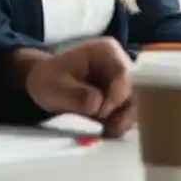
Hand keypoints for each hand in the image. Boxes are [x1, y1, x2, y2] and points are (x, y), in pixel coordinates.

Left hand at [18, 39, 134, 137]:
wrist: (45, 83)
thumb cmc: (49, 79)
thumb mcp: (55, 86)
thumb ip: (75, 95)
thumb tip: (97, 105)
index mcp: (107, 51)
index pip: (123, 74)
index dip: (117, 96)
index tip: (100, 113)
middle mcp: (121, 63)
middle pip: (134, 90)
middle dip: (121, 112)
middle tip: (104, 127)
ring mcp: (122, 81)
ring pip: (134, 104)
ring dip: (119, 120)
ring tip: (100, 129)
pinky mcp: (121, 96)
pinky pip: (127, 113)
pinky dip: (116, 123)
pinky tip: (102, 128)